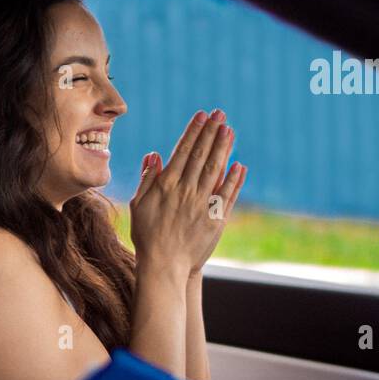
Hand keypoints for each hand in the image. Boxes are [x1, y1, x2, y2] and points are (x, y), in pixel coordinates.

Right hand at [129, 109, 245, 280]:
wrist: (164, 265)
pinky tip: (239, 165)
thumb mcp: (139, 205)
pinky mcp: (216, 218)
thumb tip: (154, 155)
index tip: (201, 116)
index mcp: (167, 185)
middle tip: (220, 114)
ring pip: (215, 170)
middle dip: (211, 132)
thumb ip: (148, 179)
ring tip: (229, 130)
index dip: (193, 132)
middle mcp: (186, 190)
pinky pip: (227, 194)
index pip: (183, 151)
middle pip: (202, 155)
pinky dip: (234, 179)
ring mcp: (203, 204)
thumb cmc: (147, 235)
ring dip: (223, 148)